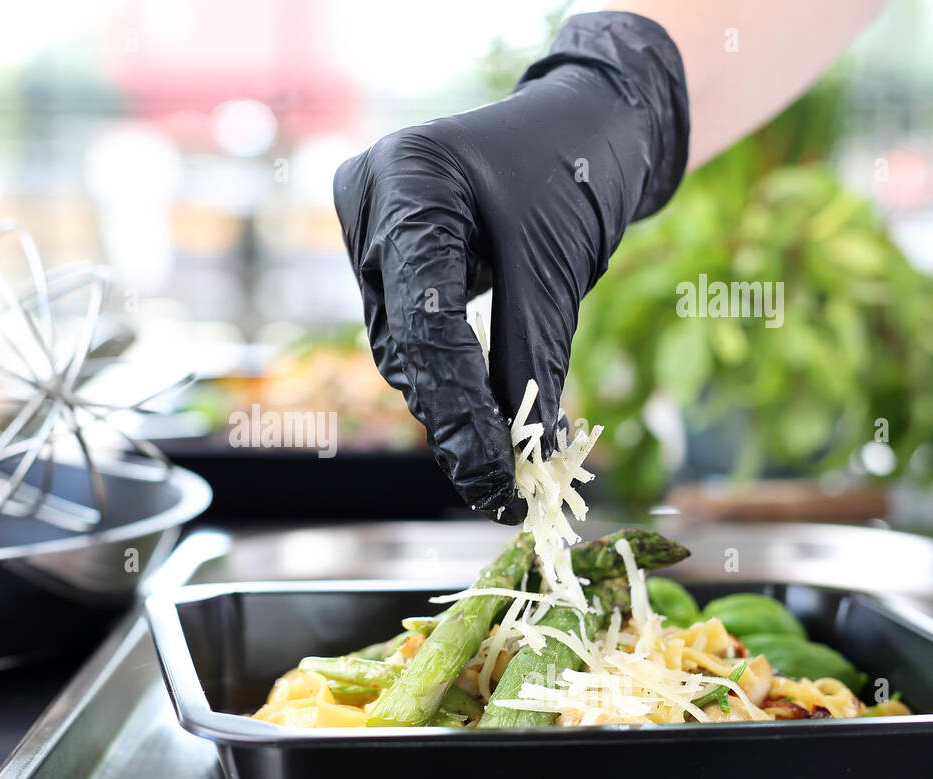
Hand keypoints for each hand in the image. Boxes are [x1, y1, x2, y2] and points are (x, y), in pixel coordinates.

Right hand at [333, 12, 687, 520]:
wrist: (584, 119)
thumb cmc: (577, 169)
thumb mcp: (557, 265)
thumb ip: (532, 355)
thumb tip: (529, 453)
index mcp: (408, 181)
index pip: (424, 317)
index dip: (459, 408)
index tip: (496, 476)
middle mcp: (371, 201)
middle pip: (403, 336)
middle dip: (453, 413)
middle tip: (498, 485)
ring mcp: (368, 224)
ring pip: (400, 342)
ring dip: (446, 399)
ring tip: (494, 462)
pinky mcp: (382, 249)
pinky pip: (408, 326)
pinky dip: (445, 369)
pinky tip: (478, 415)